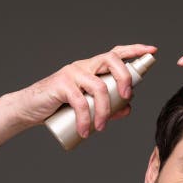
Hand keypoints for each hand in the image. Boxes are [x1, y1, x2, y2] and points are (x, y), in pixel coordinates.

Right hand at [15, 43, 157, 134]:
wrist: (31, 110)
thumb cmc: (60, 107)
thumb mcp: (89, 108)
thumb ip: (109, 107)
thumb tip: (129, 108)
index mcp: (93, 68)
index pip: (116, 53)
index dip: (134, 50)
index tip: (152, 51)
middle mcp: (84, 66)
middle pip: (111, 61)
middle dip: (125, 78)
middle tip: (127, 99)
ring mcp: (72, 73)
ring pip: (99, 87)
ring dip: (104, 111)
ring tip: (100, 129)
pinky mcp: (61, 84)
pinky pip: (80, 102)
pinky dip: (85, 119)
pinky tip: (85, 131)